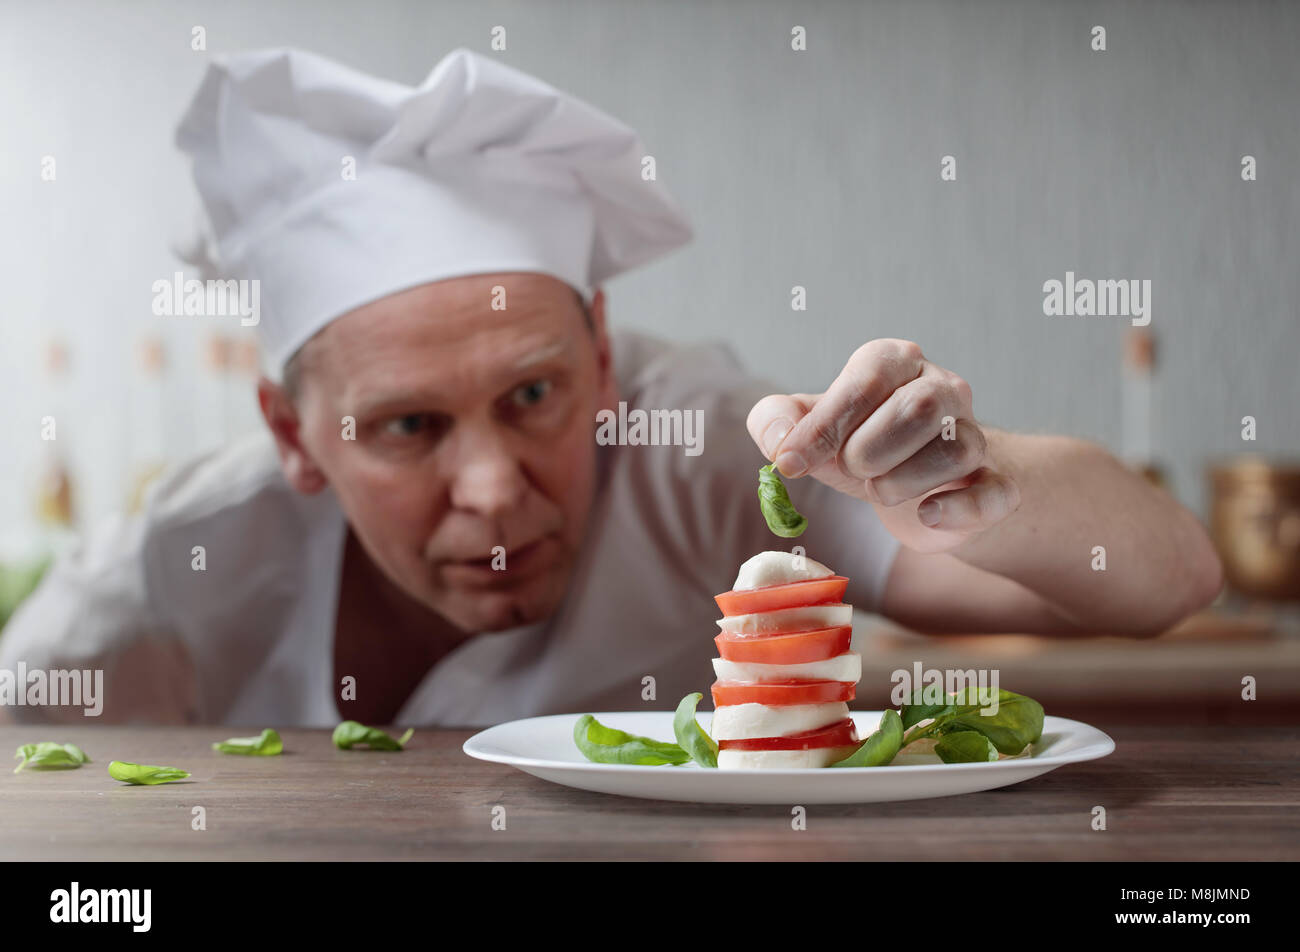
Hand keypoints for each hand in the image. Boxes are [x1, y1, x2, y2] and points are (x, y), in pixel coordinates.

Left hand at [746, 339, 1019, 553]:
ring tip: (880, 488)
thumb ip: (777, 422)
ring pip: (954, 451)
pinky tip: (928, 514)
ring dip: (902, 483)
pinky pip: (992, 493)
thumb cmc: (859, 447)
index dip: (822, 427)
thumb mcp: (810, 429)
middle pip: (916, 409)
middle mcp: (943, 389)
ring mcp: (975, 435)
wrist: (917, 489)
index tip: (790, 463)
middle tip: (852, 469)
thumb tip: (777, 442)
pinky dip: (958, 508)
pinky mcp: (994, 485)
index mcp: (894, 362)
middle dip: (867, 452)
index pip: (864, 382)